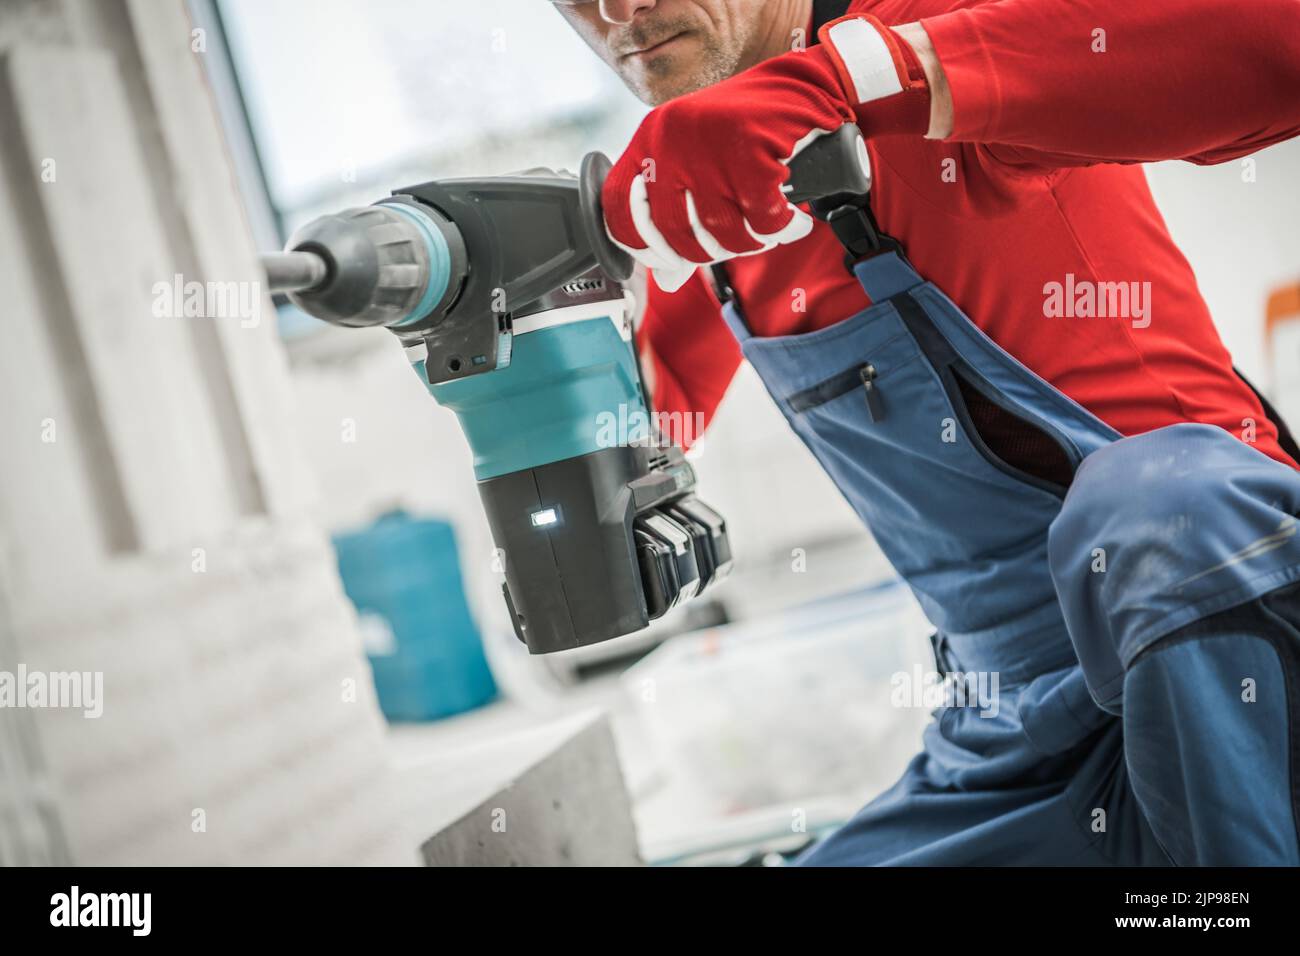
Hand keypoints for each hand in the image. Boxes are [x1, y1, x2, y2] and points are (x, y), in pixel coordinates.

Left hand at [602, 14, 930, 292]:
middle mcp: (670, 139)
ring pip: (717, 232)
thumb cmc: (750, 134)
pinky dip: (782, 229)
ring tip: (766, 232)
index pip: (617, 209)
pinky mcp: (751, 150)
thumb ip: (680, 221)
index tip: (670, 261)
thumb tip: (668, 282)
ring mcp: (709, 144)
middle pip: (672, 233)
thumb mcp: (701, 169)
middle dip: (706, 254)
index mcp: (650, 140)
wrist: (805, 89)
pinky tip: (792, 221)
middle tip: (734, 246)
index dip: (641, 246)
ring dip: (748, 244)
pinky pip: (761, 220)